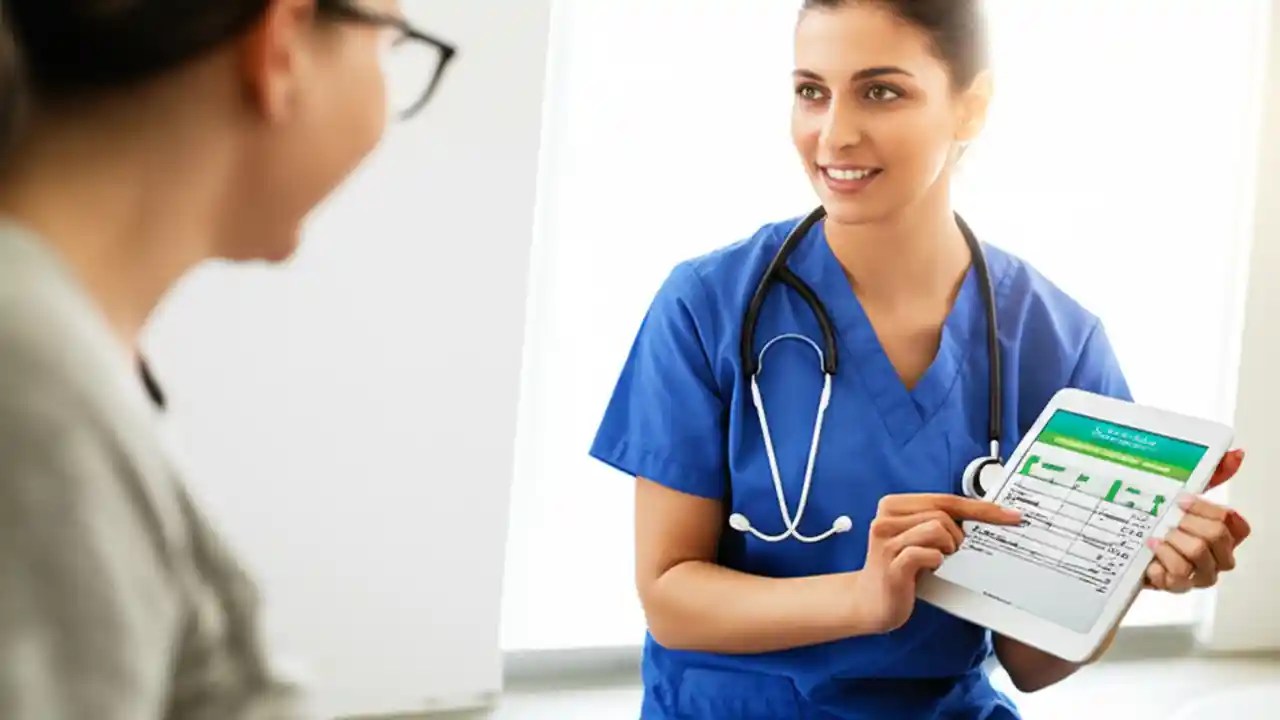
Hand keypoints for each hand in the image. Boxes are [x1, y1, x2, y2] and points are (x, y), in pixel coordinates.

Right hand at [855, 493, 1022, 633]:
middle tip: (950, 554)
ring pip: (937, 529)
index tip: (1011, 516)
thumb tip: (986, 514)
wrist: (870, 602)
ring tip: (938, 561)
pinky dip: (936, 562)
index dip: (981, 507)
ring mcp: (886, 541)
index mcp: (893, 505)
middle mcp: (885, 519)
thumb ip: (938, 522)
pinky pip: (928, 554)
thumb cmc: (900, 569)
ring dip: (947, 549)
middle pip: (942, 514)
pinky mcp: (891, 565)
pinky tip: (930, 570)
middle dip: (957, 536)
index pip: (945, 499)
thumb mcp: (917, 538)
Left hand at [1144, 449, 1251, 592]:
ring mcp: (1199, 575)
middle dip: (1187, 523)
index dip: (1207, 508)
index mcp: (1224, 536)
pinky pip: (1176, 574)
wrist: (1125, 549)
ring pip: (1196, 554)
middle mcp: (1217, 558)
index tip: (1182, 500)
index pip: (1233, 522)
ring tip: (1155, 537)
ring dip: (1171, 541)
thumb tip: (1236, 454)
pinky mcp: (1178, 587)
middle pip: (1215, 536)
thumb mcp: (1182, 495)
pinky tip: (1149, 555)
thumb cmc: (1159, 523)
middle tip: (1167, 519)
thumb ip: (1211, 474)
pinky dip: (1159, 560)